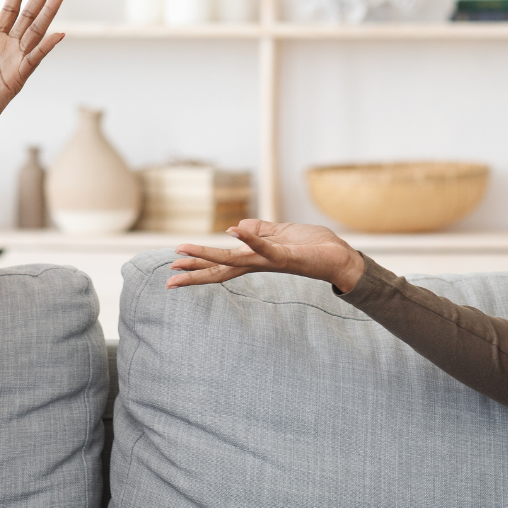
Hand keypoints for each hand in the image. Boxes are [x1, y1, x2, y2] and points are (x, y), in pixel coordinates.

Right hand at [167, 219, 367, 292]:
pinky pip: (264, 245)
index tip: (173, 268)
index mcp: (253, 259)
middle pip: (219, 269)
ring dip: (207, 254)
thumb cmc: (312, 247)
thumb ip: (258, 231)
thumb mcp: (280, 234)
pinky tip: (232, 230)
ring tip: (182, 251)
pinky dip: (249, 238)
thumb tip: (237, 227)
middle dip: (194, 273)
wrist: (339, 257)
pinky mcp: (285, 255)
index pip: (220, 264)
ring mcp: (269, 260)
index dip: (197, 265)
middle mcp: (257, 264)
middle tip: (169, 279)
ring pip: (232, 259)